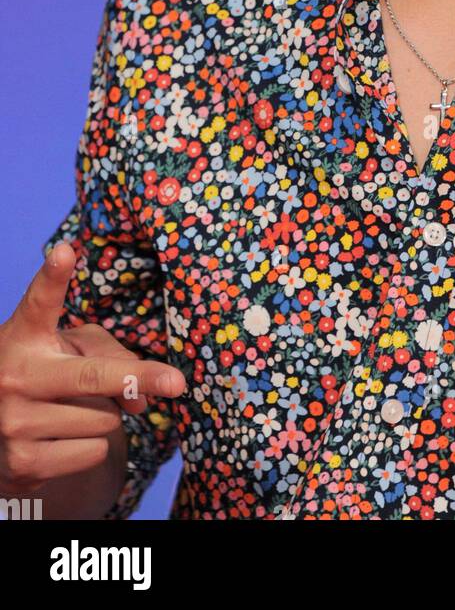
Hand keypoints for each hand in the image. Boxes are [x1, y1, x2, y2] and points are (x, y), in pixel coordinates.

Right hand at [0, 241, 185, 495]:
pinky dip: (92, 447)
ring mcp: (13, 423)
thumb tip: (143, 402)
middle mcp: (14, 375)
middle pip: (93, 376)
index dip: (53, 276)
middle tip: (176, 383)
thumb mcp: (70, 349)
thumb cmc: (46, 374)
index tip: (66, 253)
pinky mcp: (22, 464)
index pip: (40, 302)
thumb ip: (111, 358)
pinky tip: (63, 439)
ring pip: (102, 419)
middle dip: (140, 380)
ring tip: (72, 409)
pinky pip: (93, 452)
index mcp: (25, 336)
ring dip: (106, 416)